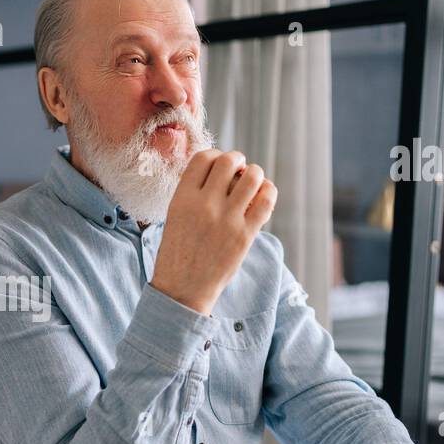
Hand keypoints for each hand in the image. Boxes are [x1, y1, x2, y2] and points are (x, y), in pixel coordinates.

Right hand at [150, 148, 276, 315]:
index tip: (219, 165)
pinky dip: (268, 191)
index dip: (215, 155)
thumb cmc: (178, 252)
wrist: (183, 288)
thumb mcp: (175, 216)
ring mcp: (226, 220)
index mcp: (182, 199)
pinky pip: (266, 201)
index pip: (203, 158)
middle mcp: (204, 205)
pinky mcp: (245, 235)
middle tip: (239, 170)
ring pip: (252, 176)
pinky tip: (263, 196)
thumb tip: (220, 171)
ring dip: (255, 173)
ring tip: (252, 182)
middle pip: (228, 161)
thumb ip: (193, 193)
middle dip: (237, 160)